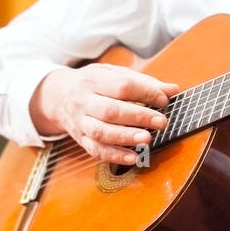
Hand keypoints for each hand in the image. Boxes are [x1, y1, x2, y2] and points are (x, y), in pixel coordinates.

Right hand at [30, 64, 179, 164]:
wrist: (57, 96)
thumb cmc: (93, 83)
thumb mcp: (113, 73)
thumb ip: (143, 82)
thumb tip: (173, 89)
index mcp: (94, 80)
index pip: (121, 86)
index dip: (145, 93)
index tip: (164, 100)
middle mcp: (84, 101)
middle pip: (110, 110)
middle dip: (138, 116)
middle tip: (161, 122)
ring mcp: (80, 122)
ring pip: (101, 132)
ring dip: (125, 137)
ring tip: (147, 139)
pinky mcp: (80, 139)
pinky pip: (96, 150)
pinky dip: (115, 155)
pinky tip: (133, 157)